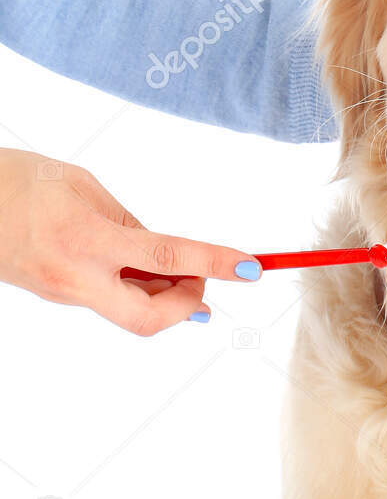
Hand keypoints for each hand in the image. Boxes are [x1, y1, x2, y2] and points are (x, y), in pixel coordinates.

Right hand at [0, 148, 260, 334]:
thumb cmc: (17, 180)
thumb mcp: (81, 184)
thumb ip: (127, 221)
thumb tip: (162, 252)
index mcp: (87, 238)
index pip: (167, 255)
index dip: (213, 263)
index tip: (251, 267)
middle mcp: (76, 276)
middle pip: (150, 319)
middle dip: (186, 304)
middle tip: (198, 278)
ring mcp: (63, 294)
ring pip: (130, 313)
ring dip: (160, 294)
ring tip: (165, 264)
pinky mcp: (55, 296)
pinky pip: (107, 301)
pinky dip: (132, 288)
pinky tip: (135, 266)